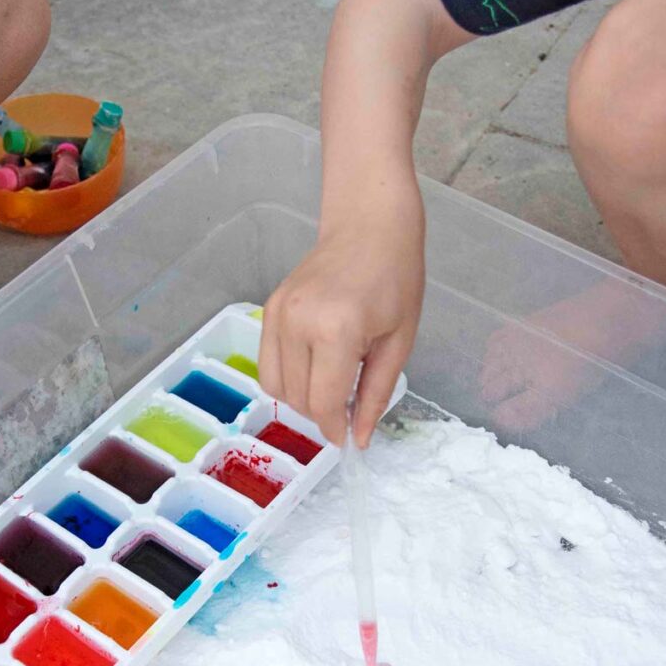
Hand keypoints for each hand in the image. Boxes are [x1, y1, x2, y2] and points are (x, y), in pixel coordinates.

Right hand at [259, 190, 423, 446]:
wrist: (369, 226)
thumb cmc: (395, 279)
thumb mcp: (398, 343)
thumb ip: (375, 394)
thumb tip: (358, 439)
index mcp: (337, 330)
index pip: (321, 402)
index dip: (333, 428)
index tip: (345, 438)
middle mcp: (298, 322)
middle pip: (296, 398)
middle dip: (320, 415)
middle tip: (346, 406)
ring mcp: (277, 314)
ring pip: (275, 385)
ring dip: (300, 399)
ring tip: (330, 386)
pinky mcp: (268, 309)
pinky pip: (267, 363)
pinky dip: (287, 377)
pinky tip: (314, 367)